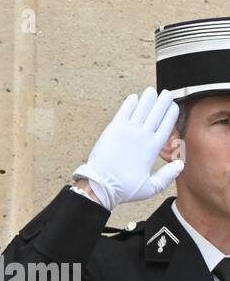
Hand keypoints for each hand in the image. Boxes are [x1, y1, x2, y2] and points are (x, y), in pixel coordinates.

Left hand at [73, 87, 183, 210]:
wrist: (100, 186)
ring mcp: (128, 131)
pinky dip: (129, 103)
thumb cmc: (123, 189)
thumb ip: (167, 176)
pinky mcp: (113, 129)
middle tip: (165, 93)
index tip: (173, 106)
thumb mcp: (150, 188)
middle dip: (163, 100)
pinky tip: (133, 98)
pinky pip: (123, 111)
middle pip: (157, 112)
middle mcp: (143, 136)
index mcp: (154, 147)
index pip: (167, 124)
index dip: (171, 113)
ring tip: (151, 91)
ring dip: (147, 98)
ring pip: (142, 108)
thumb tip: (180, 165)